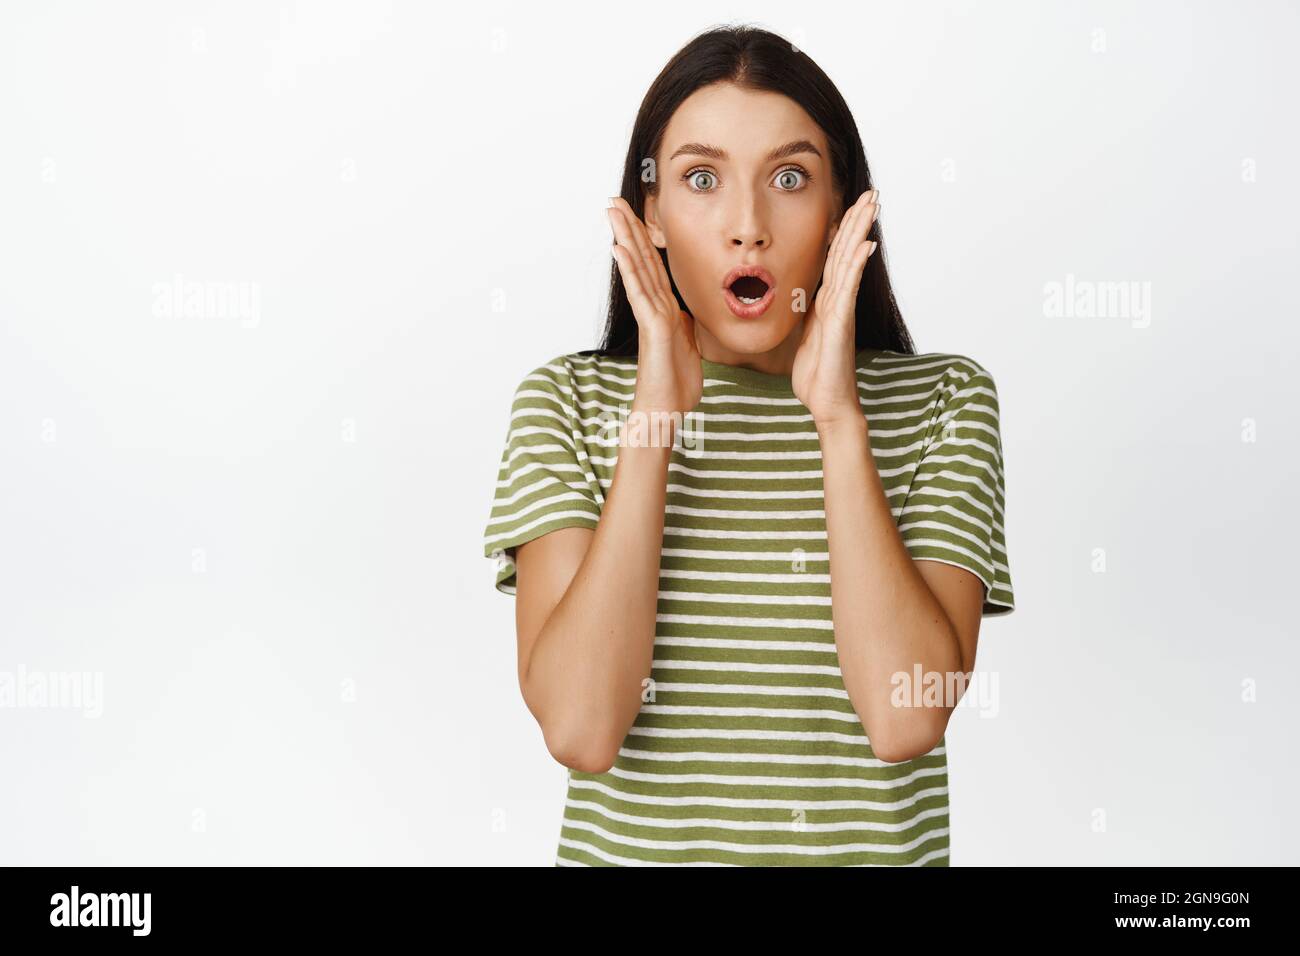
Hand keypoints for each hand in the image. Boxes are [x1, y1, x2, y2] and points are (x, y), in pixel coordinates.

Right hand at [607, 197, 702, 418]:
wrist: (665, 410)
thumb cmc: (675, 383)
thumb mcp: (688, 344)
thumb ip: (685, 323)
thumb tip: (685, 311)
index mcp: (665, 309)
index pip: (654, 266)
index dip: (645, 240)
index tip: (636, 214)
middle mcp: (654, 307)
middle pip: (641, 260)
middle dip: (628, 229)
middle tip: (614, 201)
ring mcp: (651, 316)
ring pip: (637, 269)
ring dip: (625, 238)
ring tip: (612, 212)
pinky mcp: (652, 328)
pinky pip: (640, 293)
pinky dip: (630, 269)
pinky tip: (620, 248)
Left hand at [791, 188, 879, 427]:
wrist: (828, 402)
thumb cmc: (817, 374)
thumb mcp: (804, 335)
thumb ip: (806, 313)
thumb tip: (800, 297)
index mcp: (826, 301)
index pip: (835, 257)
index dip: (842, 231)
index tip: (848, 204)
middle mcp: (837, 301)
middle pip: (848, 252)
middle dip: (858, 221)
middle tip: (871, 192)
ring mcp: (842, 310)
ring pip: (851, 262)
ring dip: (860, 231)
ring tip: (871, 205)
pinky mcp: (842, 323)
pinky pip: (849, 289)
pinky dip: (857, 266)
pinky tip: (865, 245)